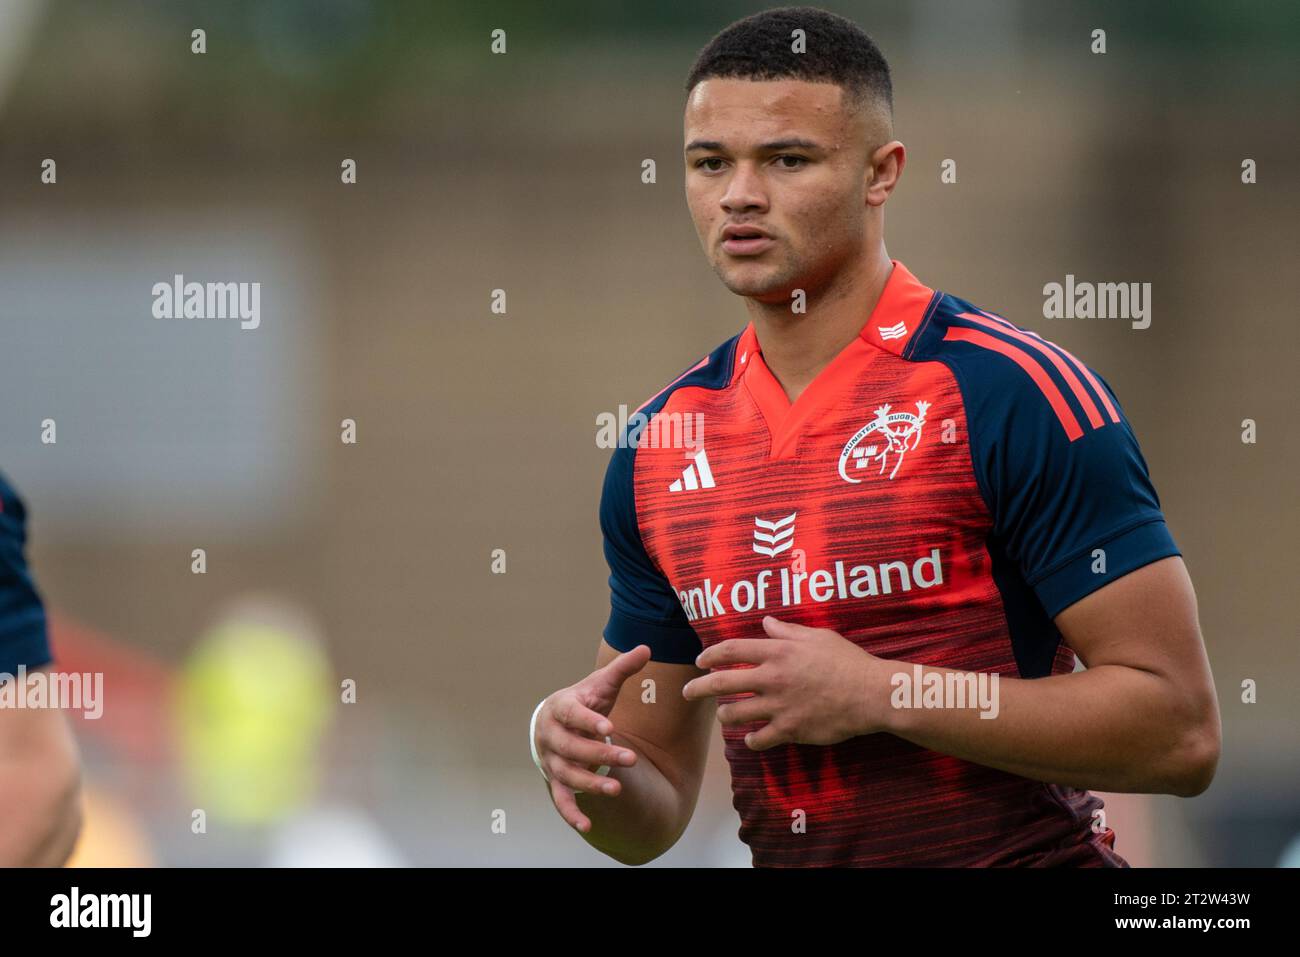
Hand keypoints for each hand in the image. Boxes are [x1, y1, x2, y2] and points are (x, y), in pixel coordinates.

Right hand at [534, 645, 648, 831]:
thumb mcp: (600, 684)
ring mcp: (551, 760)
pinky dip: (571, 813)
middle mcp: (551, 736)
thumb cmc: (582, 701)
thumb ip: (622, 669)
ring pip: (567, 775)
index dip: (588, 721)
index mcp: (560, 708)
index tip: (610, 728)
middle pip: (572, 748)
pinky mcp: (555, 780)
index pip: (572, 714)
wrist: (552, 722)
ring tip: (617, 789)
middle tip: (630, 758)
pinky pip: (560, 799)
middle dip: (600, 755)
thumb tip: (646, 647)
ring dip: (589, 784)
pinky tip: (587, 826)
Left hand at [682, 615, 886, 750]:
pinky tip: (751, 738)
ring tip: (723, 716)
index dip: (710, 655)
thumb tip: (766, 622)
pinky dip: (751, 740)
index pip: (731, 650)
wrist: (870, 694)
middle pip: (721, 683)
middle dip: (698, 688)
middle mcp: (772, 678)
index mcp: (777, 652)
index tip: (700, 660)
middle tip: (687, 693)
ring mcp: (778, 706)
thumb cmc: (847, 661)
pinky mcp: (789, 730)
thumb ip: (787, 631)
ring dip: (724, 716)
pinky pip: (759, 739)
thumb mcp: (817, 637)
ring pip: (734, 714)